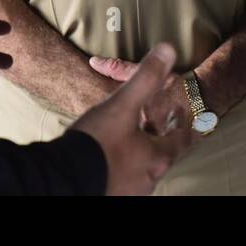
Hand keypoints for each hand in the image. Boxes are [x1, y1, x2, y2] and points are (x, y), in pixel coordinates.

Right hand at [72, 44, 192, 194]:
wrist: (62, 178)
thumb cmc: (97, 142)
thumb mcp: (123, 104)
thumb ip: (146, 77)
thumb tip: (167, 49)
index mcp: (158, 158)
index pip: (182, 141)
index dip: (183, 126)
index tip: (183, 118)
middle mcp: (150, 180)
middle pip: (161, 156)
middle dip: (156, 140)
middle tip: (150, 125)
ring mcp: (131, 192)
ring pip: (142, 169)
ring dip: (138, 154)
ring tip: (127, 140)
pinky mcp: (112, 196)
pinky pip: (124, 179)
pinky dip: (122, 166)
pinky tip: (109, 157)